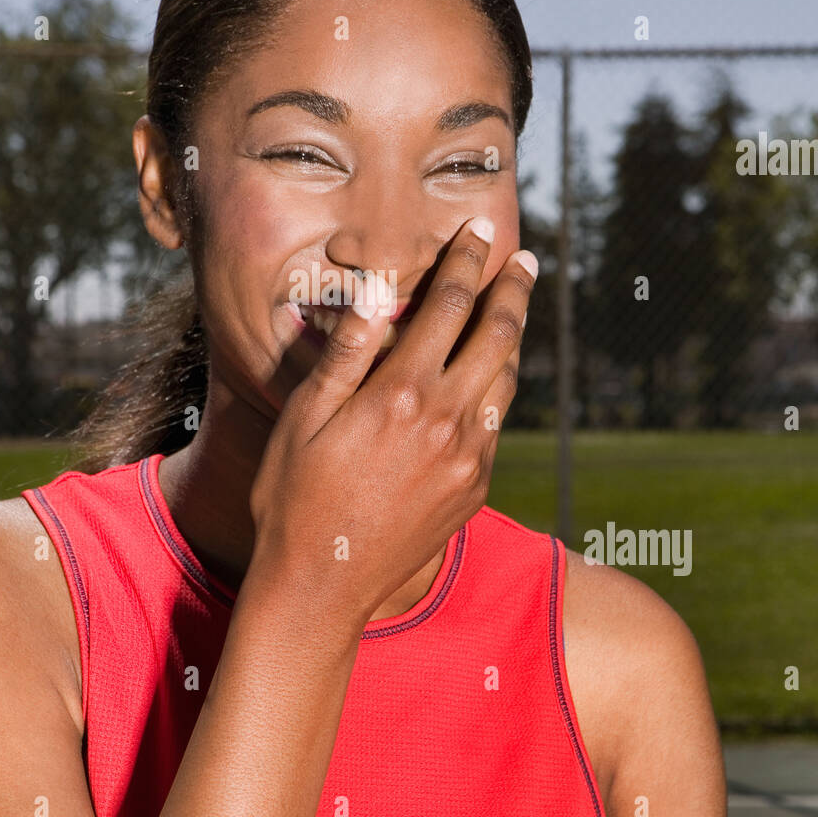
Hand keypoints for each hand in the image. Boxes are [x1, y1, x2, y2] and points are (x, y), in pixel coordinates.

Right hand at [245, 217, 537, 631]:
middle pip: (498, 334)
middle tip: (523, 259)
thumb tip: (376, 289)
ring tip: (514, 307)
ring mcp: (467, 457)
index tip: (479, 231)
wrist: (322, 586)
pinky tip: (491, 377)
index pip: (448, 305)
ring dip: (515, 336)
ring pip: (508, 378)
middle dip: (512, 289)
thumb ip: (347, 351)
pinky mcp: (475, 488)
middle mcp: (446, 420)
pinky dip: (500, 387)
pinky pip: (497, 423)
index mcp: (401, 392)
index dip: (467, 260)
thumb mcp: (304, 416)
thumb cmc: (295, 495)